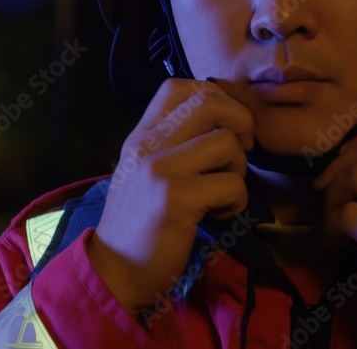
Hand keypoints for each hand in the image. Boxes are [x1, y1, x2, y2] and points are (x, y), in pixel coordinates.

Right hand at [86, 78, 253, 314]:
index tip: (226, 126)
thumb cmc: (139, 223)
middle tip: (241, 151)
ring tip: (224, 192)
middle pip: (210, 101)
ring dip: (239, 169)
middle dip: (241, 122)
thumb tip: (223, 122)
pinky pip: (232, 183)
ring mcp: (159, 169)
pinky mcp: (175, 198)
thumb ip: (173, 143)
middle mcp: (147, 144)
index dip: (216, 97)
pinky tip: (219, 215)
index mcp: (141, 135)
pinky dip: (237, 201)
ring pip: (227, 142)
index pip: (179, 86)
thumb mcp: (145, 171)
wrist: (115, 270)